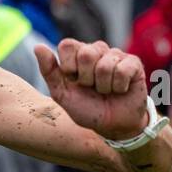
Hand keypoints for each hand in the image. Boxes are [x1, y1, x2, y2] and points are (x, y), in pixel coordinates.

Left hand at [34, 39, 149, 141]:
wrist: (113, 126)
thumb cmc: (87, 109)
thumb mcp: (62, 95)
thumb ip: (49, 72)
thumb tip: (38, 47)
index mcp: (77, 55)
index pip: (67, 45)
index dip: (68, 66)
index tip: (73, 81)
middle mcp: (96, 50)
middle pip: (86, 53)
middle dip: (86, 79)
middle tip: (91, 88)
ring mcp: (115, 55)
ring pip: (104, 65)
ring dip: (103, 86)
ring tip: (106, 91)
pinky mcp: (133, 63)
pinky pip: (122, 70)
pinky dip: (119, 87)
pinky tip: (120, 89)